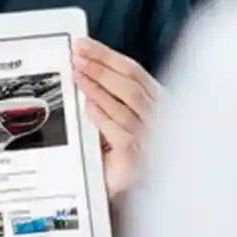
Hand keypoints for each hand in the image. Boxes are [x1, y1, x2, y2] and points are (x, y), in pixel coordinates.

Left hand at [73, 37, 160, 197]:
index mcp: (155, 102)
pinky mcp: (138, 156)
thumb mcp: (114, 116)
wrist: (119, 191)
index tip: (85, 45)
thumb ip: (108, 93)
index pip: (134, 71)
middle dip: (102, 66)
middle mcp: (158, 117)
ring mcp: (151, 137)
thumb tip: (85, 64)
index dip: (108, 56)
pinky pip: (120, 130)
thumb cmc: (116, 152)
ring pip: (127, 103)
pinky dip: (103, 115)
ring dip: (100, 87)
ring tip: (79, 75)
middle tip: (78, 56)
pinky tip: (88, 105)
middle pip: (132, 83)